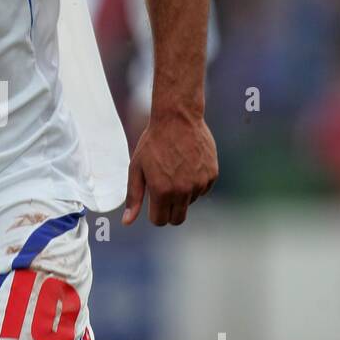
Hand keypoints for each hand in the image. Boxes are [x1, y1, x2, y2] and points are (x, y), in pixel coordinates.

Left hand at [122, 111, 217, 225]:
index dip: (155, 214)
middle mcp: (183, 191)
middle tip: (164, 193)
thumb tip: (127, 222)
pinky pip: (203, 189)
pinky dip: (196, 183)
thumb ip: (134, 197)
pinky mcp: (212, 175)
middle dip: (169, 211)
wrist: (178, 118)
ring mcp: (200, 183)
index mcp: (162, 191)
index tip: (153, 203)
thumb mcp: (137, 168)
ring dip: (183, 193)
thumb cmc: (153, 142)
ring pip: (190, 202)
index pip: (161, 221)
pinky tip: (188, 164)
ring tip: (175, 169)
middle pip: (178, 218)